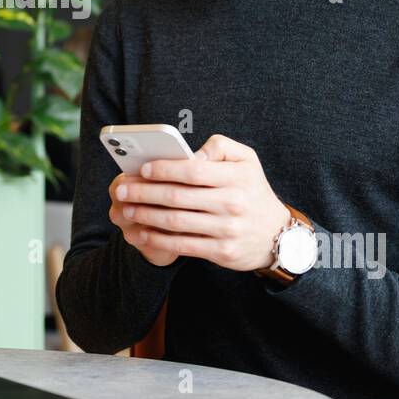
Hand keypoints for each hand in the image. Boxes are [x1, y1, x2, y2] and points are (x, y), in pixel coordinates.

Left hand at [112, 134, 293, 271]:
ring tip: (126, 209)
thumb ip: (220, 146)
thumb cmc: (252, 190)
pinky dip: (157, 240)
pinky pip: (182, 245)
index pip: (193, 170)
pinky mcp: (221, 252)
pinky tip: (140, 232)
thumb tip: (192, 153)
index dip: (164, 169)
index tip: (142, 168)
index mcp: (237, 177)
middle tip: (121, 189)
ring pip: (176, 222)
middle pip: (178, 196)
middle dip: (144, 192)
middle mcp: (232, 203)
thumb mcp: (246, 160)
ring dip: (145, 215)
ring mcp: (227, 230)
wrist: (277, 235)